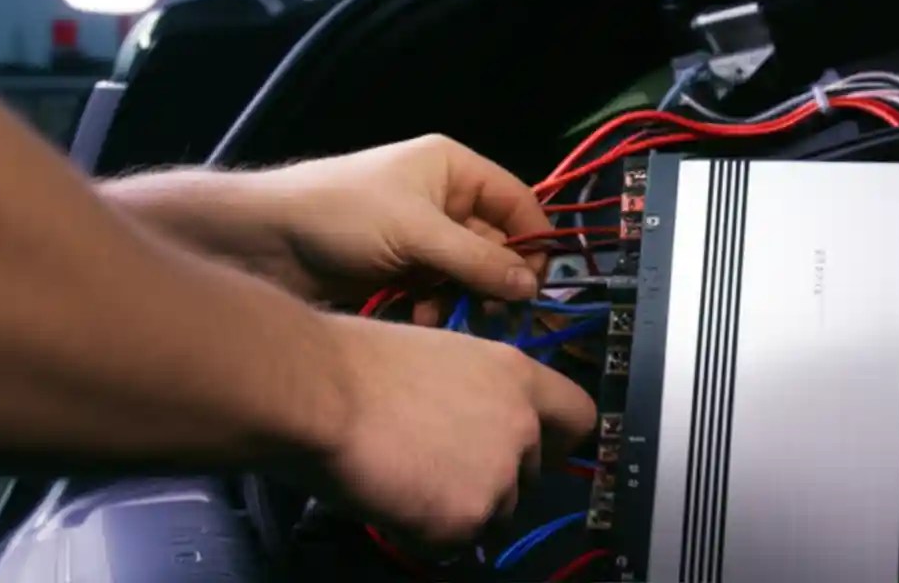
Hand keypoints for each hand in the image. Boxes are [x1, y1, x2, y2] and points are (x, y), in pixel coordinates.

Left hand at [101, 135, 551, 312]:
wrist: (263, 244)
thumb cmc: (340, 216)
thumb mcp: (416, 232)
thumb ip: (477, 260)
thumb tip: (530, 287)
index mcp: (453, 169)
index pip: (517, 202)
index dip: (533, 241)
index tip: (536, 285)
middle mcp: (444, 200)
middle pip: (497, 244)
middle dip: (497, 280)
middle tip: (497, 314)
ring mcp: (422, 238)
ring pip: (470, 275)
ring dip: (466, 300)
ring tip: (456, 321)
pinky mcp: (401, 271)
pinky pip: (440, 293)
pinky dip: (438, 311)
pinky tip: (422, 322)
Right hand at [314, 312, 596, 548]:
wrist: (319, 393)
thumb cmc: (355, 363)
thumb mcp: (439, 354)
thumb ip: (473, 391)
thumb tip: (468, 418)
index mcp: (516, 375)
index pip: (578, 416)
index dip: (556, 440)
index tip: (540, 451)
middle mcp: (521, 426)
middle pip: (530, 477)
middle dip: (492, 481)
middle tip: (438, 468)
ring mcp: (498, 477)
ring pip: (493, 515)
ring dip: (458, 509)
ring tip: (404, 479)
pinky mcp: (465, 519)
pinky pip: (453, 544)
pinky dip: (424, 534)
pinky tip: (391, 499)